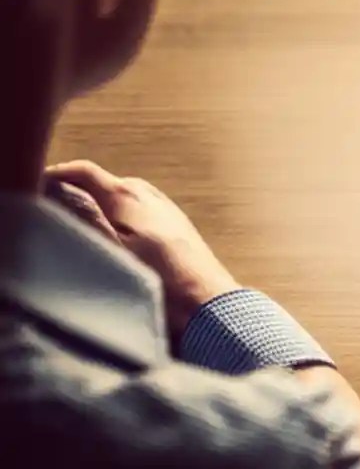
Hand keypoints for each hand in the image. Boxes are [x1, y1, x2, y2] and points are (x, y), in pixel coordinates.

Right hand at [44, 160, 239, 338]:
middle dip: (79, 193)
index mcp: (127, 195)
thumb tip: (61, 195)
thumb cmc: (160, 280)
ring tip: (86, 228)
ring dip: (103, 206)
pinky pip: (140, 210)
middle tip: (57, 212)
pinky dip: (123, 217)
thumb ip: (85, 219)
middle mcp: (148, 193)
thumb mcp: (111, 252)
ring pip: (123, 196)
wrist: (205, 302)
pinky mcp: (176, 223)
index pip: (84, 171)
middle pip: (104, 183)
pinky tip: (119, 241)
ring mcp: (166, 206)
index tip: (39, 187)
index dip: (58, 175)